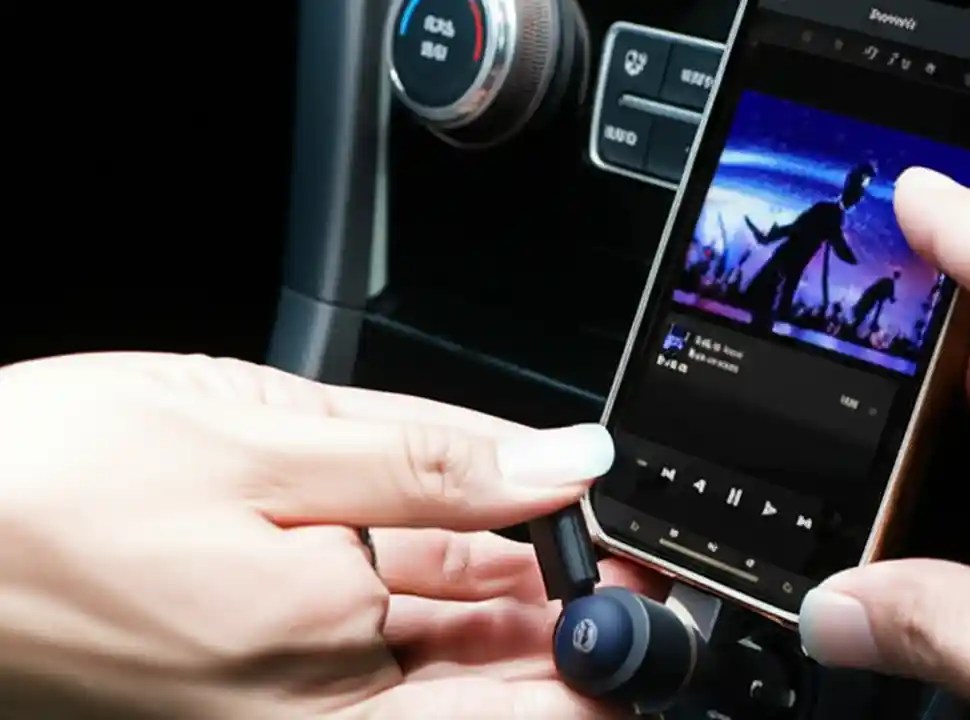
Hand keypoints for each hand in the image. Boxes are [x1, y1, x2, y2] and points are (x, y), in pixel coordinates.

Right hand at [0, 353, 657, 718]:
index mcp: (326, 672)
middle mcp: (314, 709)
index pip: (529, 697)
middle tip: (621, 547)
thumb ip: (430, 459)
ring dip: (520, 601)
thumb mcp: (259, 440)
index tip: (655, 581)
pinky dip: (447, 589)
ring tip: (572, 535)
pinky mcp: (264, 664)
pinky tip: (485, 543)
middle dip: (576, 618)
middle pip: (498, 681)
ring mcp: (288, 697)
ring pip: (449, 656)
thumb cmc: (46, 486)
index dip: (612, 640)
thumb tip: (569, 457)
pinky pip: (387, 635)